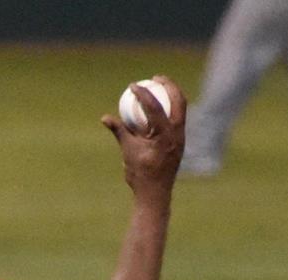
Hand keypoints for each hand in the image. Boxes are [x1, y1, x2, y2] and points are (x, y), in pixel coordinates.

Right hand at [100, 77, 185, 198]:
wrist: (155, 193)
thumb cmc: (139, 174)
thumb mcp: (127, 151)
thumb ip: (119, 131)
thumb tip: (105, 117)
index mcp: (164, 136)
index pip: (154, 107)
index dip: (143, 93)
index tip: (133, 86)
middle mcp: (177, 134)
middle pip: (178, 100)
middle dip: (168, 85)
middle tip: (154, 78)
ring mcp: (182, 137)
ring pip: (181, 108)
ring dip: (172, 95)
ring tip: (159, 86)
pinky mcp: (181, 141)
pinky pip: (177, 118)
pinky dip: (169, 109)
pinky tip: (158, 106)